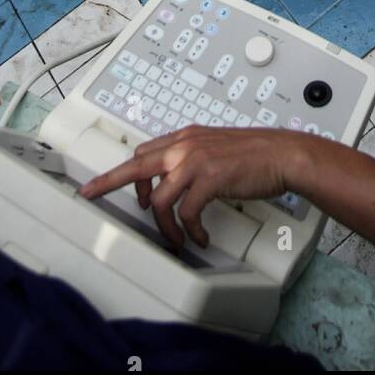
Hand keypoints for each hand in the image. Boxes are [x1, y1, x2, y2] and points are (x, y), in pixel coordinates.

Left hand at [80, 126, 300, 247]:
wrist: (282, 154)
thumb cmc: (256, 153)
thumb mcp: (216, 146)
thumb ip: (194, 156)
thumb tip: (177, 176)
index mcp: (187, 137)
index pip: (144, 151)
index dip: (125, 171)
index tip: (104, 180)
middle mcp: (186, 145)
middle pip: (136, 165)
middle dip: (109, 182)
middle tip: (91, 194)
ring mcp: (196, 161)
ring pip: (160, 198)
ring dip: (164, 225)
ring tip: (176, 238)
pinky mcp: (209, 179)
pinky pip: (186, 213)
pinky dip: (190, 230)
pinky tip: (199, 236)